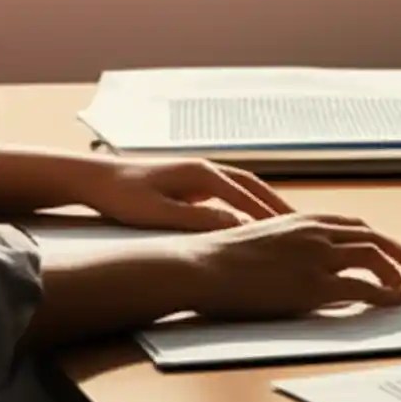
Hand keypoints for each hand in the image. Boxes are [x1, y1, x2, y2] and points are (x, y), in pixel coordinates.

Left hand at [83, 158, 292, 231]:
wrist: (94, 178)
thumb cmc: (121, 195)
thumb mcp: (158, 212)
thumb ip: (197, 218)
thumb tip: (234, 225)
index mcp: (200, 173)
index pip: (246, 195)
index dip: (270, 215)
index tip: (293, 232)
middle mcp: (205, 168)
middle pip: (254, 186)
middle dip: (280, 205)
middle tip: (306, 225)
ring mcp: (200, 174)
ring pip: (245, 187)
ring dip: (267, 203)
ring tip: (289, 222)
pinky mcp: (193, 183)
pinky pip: (232, 192)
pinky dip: (250, 204)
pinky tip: (255, 220)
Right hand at [187, 213, 400, 319]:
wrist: (201, 266)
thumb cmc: (220, 257)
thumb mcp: (261, 235)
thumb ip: (288, 240)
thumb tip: (300, 255)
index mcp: (303, 218)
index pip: (353, 224)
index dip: (376, 237)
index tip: (389, 247)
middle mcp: (316, 232)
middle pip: (372, 237)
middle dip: (396, 251)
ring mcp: (317, 257)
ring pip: (374, 257)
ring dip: (396, 272)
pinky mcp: (313, 286)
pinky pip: (363, 289)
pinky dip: (386, 294)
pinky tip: (394, 301)